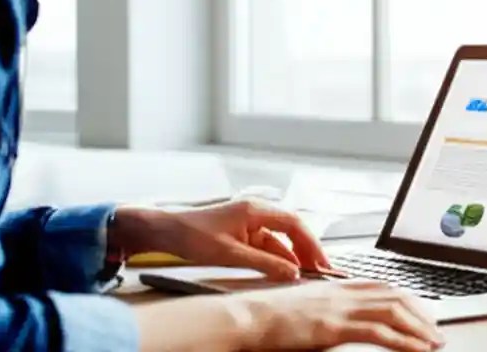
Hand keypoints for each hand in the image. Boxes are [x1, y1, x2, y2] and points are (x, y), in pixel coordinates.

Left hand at [112, 199, 329, 280]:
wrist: (165, 231)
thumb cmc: (193, 235)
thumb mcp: (230, 254)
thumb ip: (264, 263)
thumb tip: (291, 272)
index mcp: (256, 209)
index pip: (294, 224)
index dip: (311, 244)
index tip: (321, 262)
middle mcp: (257, 212)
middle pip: (292, 230)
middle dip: (307, 250)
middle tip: (321, 271)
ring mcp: (250, 224)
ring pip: (280, 240)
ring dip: (293, 257)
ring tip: (305, 275)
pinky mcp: (242, 234)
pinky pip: (267, 246)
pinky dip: (278, 259)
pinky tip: (283, 272)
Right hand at [238, 279, 443, 351]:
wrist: (249, 317)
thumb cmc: (272, 317)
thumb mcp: (309, 307)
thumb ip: (331, 309)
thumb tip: (346, 320)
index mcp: (339, 285)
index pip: (385, 286)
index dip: (409, 299)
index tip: (424, 313)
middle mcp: (344, 292)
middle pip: (395, 295)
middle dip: (421, 314)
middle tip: (436, 331)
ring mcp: (340, 307)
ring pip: (393, 311)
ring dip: (418, 327)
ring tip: (433, 342)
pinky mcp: (334, 325)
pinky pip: (378, 331)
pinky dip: (403, 340)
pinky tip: (415, 349)